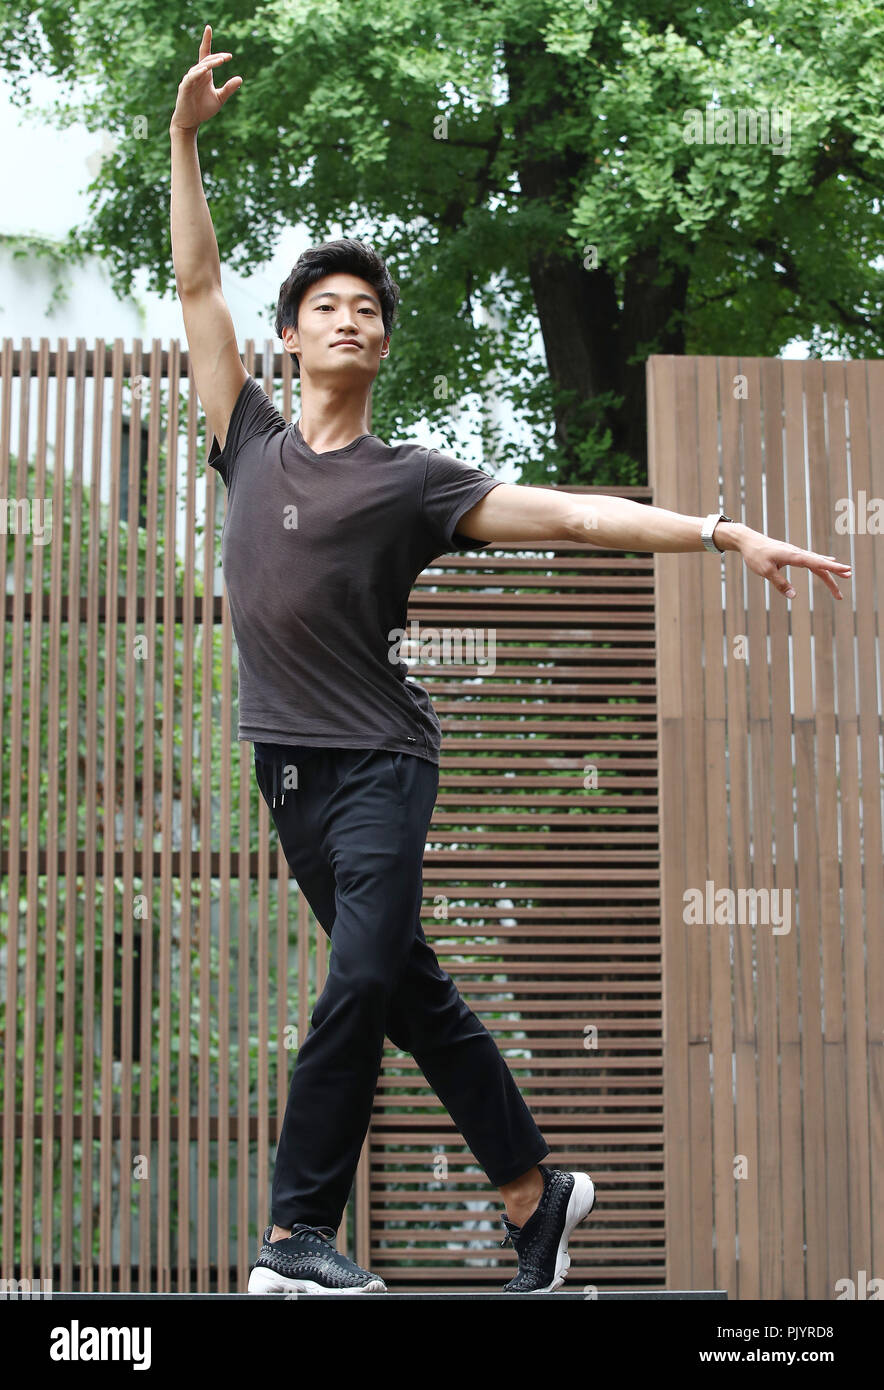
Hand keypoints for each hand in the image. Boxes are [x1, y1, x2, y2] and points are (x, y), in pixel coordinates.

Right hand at [170, 24, 241, 132]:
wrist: (190, 122)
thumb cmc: (203, 109)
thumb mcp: (220, 98)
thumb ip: (229, 88)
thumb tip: (241, 78)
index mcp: (205, 74)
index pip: (205, 53)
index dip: (206, 41)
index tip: (209, 28)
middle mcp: (196, 73)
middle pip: (206, 60)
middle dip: (217, 57)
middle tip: (228, 57)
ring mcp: (189, 80)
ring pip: (199, 67)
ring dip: (210, 64)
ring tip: (220, 61)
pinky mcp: (185, 88)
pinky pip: (191, 78)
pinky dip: (198, 73)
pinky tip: (205, 70)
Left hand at [737, 527, 851, 600]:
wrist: (749, 540)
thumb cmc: (756, 555)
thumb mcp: (765, 571)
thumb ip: (780, 584)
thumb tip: (794, 596)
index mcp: (793, 556)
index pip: (817, 563)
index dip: (832, 568)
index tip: (846, 570)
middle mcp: (798, 553)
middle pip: (820, 565)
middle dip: (834, 574)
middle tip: (847, 581)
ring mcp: (796, 553)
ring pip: (817, 563)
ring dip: (829, 572)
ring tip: (843, 578)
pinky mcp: (793, 555)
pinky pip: (811, 560)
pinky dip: (821, 564)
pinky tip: (829, 563)